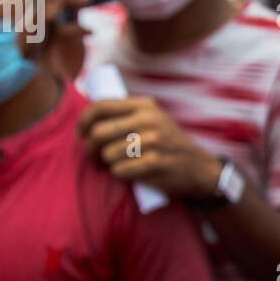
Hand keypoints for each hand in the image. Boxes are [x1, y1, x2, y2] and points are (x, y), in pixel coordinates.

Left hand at [78, 96, 219, 198]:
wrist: (199, 167)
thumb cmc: (168, 143)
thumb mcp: (153, 119)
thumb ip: (126, 114)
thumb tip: (88, 118)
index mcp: (144, 106)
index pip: (101, 106)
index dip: (83, 121)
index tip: (80, 134)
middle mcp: (148, 120)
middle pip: (99, 133)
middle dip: (91, 148)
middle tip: (94, 156)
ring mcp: (153, 142)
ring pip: (108, 154)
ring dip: (108, 163)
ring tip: (119, 164)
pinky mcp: (155, 163)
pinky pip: (120, 171)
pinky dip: (120, 174)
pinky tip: (131, 173)